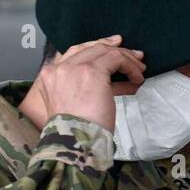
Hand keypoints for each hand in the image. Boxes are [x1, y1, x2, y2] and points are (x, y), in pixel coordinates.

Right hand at [30, 35, 145, 130]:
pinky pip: (115, 58)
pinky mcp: (91, 71)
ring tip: (139, 66)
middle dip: (112, 49)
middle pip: (89, 48)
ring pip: (103, 50)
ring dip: (125, 57)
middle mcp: (59, 68)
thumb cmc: (75, 132)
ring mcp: (74, 68)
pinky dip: (129, 66)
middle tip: (132, 54)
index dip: (95, 49)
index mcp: (50, 76)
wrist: (73, 141)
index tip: (112, 48)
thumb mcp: (76, 105)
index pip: (74, 54)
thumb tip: (115, 84)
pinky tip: (137, 78)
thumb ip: (89, 89)